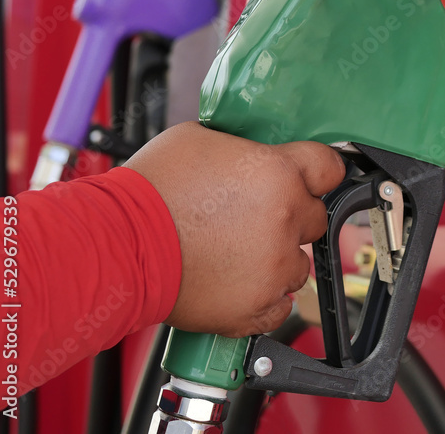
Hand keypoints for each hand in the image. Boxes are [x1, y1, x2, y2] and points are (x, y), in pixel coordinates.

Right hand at [124, 121, 344, 336]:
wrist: (115, 246)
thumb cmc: (148, 192)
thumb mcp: (199, 139)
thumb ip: (243, 147)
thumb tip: (255, 151)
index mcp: (277, 173)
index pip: (329, 168)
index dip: (320, 172)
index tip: (316, 179)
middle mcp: (285, 218)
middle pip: (316, 217)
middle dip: (291, 216)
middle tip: (252, 218)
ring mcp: (274, 266)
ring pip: (298, 263)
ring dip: (276, 258)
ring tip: (234, 252)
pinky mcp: (256, 306)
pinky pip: (281, 305)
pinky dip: (264, 297)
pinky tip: (236, 282)